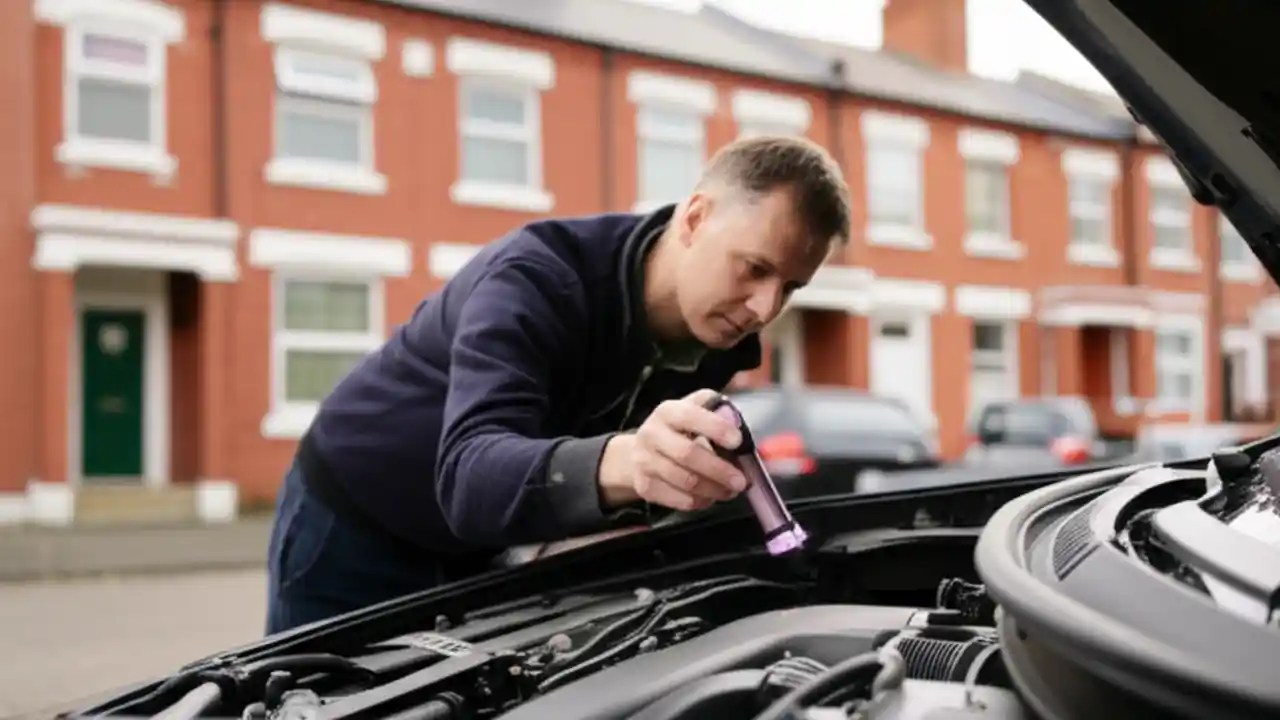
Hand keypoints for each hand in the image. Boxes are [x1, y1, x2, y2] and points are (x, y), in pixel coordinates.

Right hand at [598, 388, 748, 511]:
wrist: (636, 453)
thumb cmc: (677, 430)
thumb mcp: (693, 410)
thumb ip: (716, 410)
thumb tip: (735, 422)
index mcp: (667, 412)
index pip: (690, 416)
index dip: (715, 428)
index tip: (737, 441)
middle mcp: (651, 435)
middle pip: (687, 454)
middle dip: (719, 469)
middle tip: (741, 480)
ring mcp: (645, 462)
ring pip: (686, 481)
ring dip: (715, 489)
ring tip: (731, 490)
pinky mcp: (645, 487)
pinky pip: (681, 500)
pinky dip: (702, 501)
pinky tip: (712, 496)